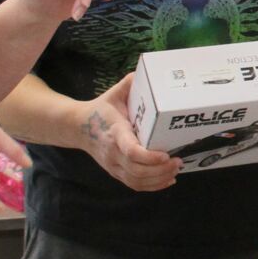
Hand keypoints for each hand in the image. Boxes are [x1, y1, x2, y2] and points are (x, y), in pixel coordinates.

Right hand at [76, 74, 181, 191]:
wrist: (78, 127)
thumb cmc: (101, 109)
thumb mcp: (114, 94)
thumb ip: (130, 84)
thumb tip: (146, 72)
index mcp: (114, 132)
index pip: (130, 150)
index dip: (149, 156)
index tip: (166, 155)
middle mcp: (112, 152)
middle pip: (136, 170)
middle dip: (160, 170)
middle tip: (178, 161)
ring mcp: (113, 165)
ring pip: (136, 180)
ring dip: (158, 179)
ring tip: (176, 169)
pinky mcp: (115, 172)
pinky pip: (134, 185)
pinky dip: (152, 186)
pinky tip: (167, 180)